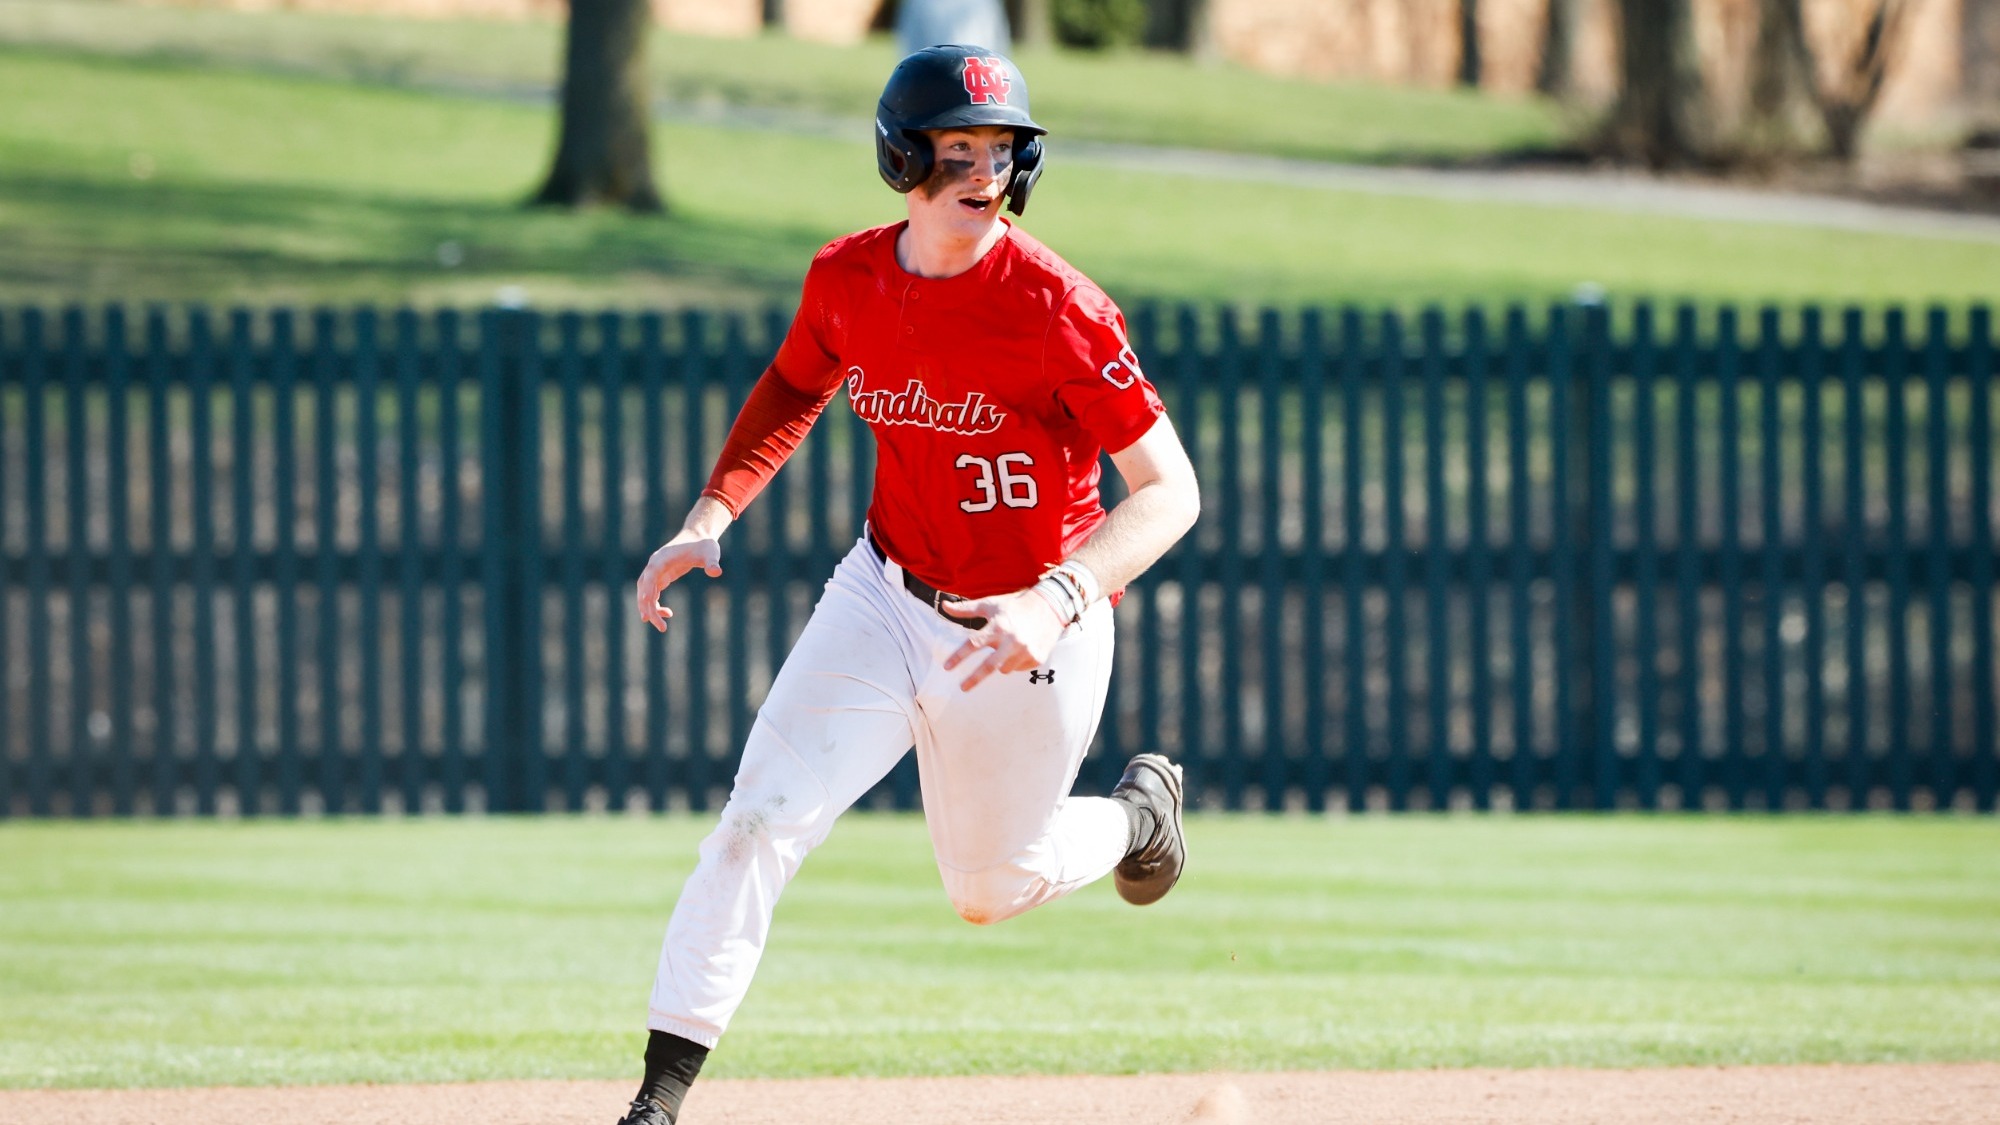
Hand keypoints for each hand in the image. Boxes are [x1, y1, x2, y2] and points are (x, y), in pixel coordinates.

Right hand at [635, 532, 722, 632]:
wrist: (699, 536)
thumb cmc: (704, 544)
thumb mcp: (710, 552)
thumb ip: (711, 562)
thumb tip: (716, 572)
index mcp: (662, 558)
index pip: (651, 575)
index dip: (648, 589)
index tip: (648, 604)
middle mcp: (655, 564)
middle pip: (644, 587)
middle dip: (648, 607)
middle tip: (661, 627)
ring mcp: (656, 570)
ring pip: (645, 592)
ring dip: (650, 608)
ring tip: (662, 626)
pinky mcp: (661, 576)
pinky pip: (653, 593)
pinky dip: (656, 604)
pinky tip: (668, 613)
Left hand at [940, 588, 1067, 691]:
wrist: (1050, 607)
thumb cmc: (1015, 605)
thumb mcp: (991, 604)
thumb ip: (966, 609)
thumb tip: (944, 606)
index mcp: (998, 626)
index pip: (973, 644)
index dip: (958, 657)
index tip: (947, 667)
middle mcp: (1011, 640)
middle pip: (988, 666)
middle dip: (974, 679)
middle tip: (963, 687)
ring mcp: (1026, 650)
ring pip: (1004, 669)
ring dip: (1000, 663)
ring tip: (1006, 649)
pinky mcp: (1037, 658)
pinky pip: (1018, 668)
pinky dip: (1015, 662)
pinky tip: (1021, 649)